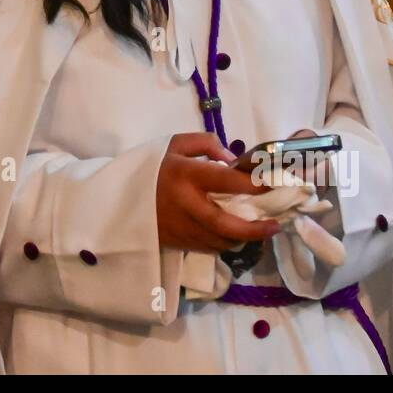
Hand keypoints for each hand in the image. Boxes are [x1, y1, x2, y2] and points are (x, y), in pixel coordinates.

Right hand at [156, 133, 280, 253]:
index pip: (225, 181)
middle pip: (226, 224)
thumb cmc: (151, 167)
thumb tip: (232, 160)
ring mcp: (181, 227)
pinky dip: (224, 243)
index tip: (270, 184)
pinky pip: (209, 248)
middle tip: (275, 225)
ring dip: (242, 238)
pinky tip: (232, 234)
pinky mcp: (177, 242)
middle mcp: (185, 204)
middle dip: (255, 229)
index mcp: (185, 175)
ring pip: (220, 241)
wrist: (116, 198)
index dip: (252, 184)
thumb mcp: (174, 144)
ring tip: (257, 230)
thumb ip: (205, 144)